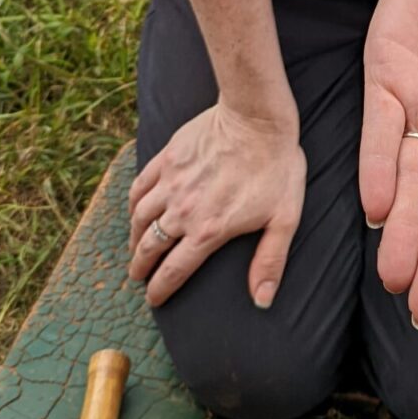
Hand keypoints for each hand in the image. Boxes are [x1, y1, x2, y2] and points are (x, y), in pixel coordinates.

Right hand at [127, 101, 305, 309]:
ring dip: (134, 237)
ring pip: (140, 218)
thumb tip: (262, 300)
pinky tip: (134, 209)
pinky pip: (140, 186)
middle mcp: (182, 211)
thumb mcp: (284, 218)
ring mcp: (171, 183)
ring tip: (134, 247)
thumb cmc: (276, 167)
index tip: (153, 299)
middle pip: (150, 247)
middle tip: (137, 276)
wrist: (257, 118)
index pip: (174, 270)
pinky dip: (133, 203)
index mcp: (208, 230)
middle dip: (140, 266)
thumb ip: (270, 260)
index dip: (160, 289)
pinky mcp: (167, 159)